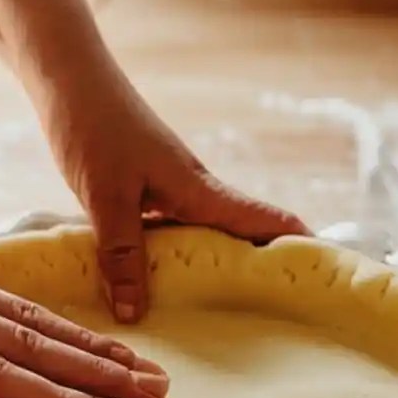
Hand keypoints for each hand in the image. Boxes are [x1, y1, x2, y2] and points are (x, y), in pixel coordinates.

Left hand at [45, 73, 308, 322]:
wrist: (68, 80)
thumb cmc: (93, 129)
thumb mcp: (105, 198)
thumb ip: (121, 255)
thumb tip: (135, 313)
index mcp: (198, 189)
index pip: (263, 219)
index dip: (299, 245)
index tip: (329, 278)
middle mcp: (193, 191)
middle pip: (243, 234)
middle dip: (264, 270)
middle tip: (280, 317)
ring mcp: (170, 191)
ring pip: (205, 237)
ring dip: (218, 269)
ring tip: (226, 316)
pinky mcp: (145, 191)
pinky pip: (171, 234)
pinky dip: (175, 260)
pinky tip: (159, 287)